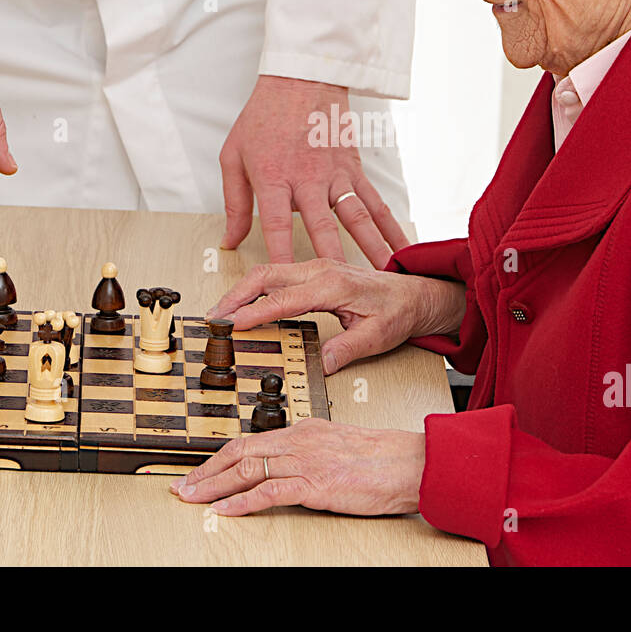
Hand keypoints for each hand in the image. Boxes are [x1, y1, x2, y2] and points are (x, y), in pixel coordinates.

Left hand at [171, 419, 424, 516]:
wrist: (410, 463)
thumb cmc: (382, 458)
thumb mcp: (337, 448)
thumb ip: (309, 453)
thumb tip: (284, 468)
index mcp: (304, 430)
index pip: (250, 440)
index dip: (219, 457)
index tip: (199, 471)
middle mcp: (300, 440)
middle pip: (240, 451)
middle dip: (206, 471)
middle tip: (182, 486)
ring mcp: (307, 461)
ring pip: (248, 469)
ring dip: (214, 486)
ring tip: (192, 498)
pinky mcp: (317, 483)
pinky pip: (270, 491)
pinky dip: (243, 502)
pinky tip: (225, 509)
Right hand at [207, 257, 465, 373]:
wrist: (415, 294)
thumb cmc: (399, 311)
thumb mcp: (378, 336)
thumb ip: (348, 349)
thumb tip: (322, 363)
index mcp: (333, 284)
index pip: (284, 298)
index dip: (256, 312)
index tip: (234, 324)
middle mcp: (321, 270)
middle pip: (266, 275)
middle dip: (236, 295)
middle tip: (215, 316)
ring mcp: (317, 268)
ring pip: (268, 272)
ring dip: (243, 290)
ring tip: (223, 311)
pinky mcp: (315, 272)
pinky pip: (278, 275)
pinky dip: (256, 287)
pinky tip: (246, 303)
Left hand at [219, 75, 409, 267]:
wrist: (300, 79)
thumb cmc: (264, 116)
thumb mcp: (233, 156)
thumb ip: (234, 202)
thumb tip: (230, 240)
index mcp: (273, 177)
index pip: (276, 224)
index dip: (281, 255)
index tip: (287, 284)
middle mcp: (307, 178)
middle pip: (322, 226)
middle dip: (333, 260)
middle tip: (344, 289)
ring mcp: (335, 174)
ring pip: (356, 217)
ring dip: (371, 247)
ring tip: (384, 275)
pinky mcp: (353, 170)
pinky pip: (375, 201)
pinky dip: (389, 226)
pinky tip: (401, 245)